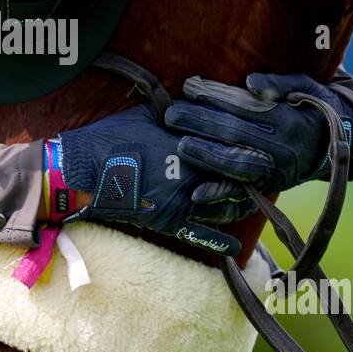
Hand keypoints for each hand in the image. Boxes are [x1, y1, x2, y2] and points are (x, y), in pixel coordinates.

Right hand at [50, 104, 262, 255]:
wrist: (86, 169)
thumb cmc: (114, 136)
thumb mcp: (150, 113)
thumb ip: (180, 110)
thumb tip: (198, 102)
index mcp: (192, 144)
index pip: (232, 145)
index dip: (250, 146)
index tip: (263, 146)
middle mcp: (195, 173)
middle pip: (236, 177)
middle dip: (253, 176)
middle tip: (266, 175)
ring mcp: (184, 201)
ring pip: (226, 206)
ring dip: (242, 206)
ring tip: (252, 203)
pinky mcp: (170, 222)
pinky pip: (201, 236)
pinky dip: (220, 244)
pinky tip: (235, 249)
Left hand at [165, 72, 352, 193]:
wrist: (337, 145)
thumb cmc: (314, 107)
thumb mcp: (306, 87)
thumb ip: (279, 83)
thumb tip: (251, 81)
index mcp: (290, 120)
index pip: (245, 107)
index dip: (215, 96)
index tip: (188, 86)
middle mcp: (284, 150)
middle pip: (235, 135)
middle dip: (200, 123)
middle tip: (171, 114)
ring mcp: (277, 172)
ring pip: (237, 165)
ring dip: (206, 156)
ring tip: (180, 144)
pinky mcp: (270, 188)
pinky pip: (243, 196)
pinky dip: (220, 196)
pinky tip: (196, 194)